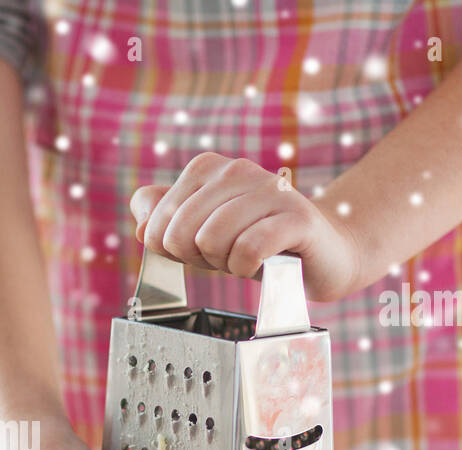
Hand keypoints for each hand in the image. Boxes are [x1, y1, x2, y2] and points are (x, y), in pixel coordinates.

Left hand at [130, 153, 363, 301]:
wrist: (321, 256)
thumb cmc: (255, 243)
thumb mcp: (200, 234)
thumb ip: (163, 220)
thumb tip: (141, 224)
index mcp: (206, 168)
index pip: (157, 225)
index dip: (176, 252)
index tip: (206, 249)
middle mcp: (235, 169)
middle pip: (181, 234)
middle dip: (200, 259)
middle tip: (230, 255)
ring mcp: (268, 189)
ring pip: (211, 240)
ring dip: (227, 264)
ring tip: (250, 256)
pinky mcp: (296, 216)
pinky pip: (247, 249)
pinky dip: (247, 268)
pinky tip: (263, 264)